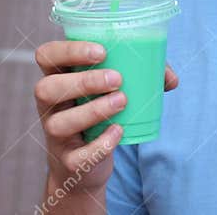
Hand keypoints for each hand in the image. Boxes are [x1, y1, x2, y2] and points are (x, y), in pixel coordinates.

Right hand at [34, 40, 178, 195]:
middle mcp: (49, 105)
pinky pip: (78, 155)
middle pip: (47, 87)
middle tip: (117, 79)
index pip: (46, 55)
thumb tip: (170, 78)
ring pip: (59, 123)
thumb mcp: (111, 91)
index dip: (69, 50)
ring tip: (122, 102)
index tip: (102, 51)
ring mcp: (55, 134)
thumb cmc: (99, 115)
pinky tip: (119, 131)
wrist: (86, 166)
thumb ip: (140, 78)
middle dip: (83, 81)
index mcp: (57, 78)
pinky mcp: (68, 161)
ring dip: (93, 110)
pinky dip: (101, 144)